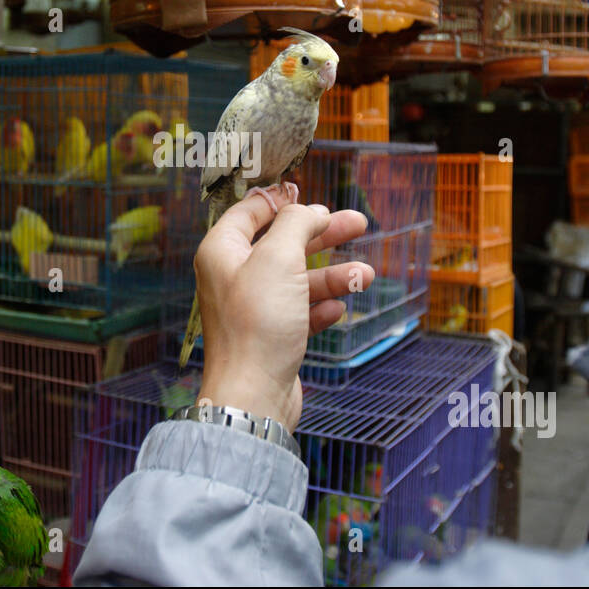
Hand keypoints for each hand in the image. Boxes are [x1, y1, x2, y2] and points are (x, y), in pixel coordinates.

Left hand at [194, 191, 374, 431]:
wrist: (253, 395)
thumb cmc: (257, 325)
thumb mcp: (279, 258)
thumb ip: (295, 225)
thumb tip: (308, 212)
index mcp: (222, 252)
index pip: (249, 212)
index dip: (279, 200)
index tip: (306, 193)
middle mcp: (234, 277)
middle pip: (283, 244)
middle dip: (322, 234)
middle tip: (358, 223)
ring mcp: (252, 308)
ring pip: (298, 280)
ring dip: (333, 276)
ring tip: (366, 276)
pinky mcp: (270, 337)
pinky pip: (300, 312)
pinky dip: (321, 307)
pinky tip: (339, 309)